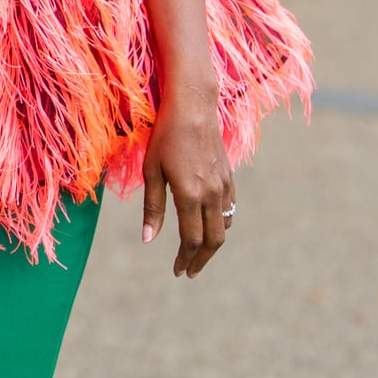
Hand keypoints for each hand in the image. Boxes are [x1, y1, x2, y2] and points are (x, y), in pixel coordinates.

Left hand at [141, 90, 234, 278]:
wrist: (193, 107)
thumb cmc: (165, 137)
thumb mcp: (151, 171)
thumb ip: (152, 208)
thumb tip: (148, 240)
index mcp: (190, 195)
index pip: (191, 240)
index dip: (184, 259)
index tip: (177, 271)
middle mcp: (211, 194)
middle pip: (213, 241)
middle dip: (201, 260)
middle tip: (188, 271)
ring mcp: (223, 185)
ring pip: (224, 226)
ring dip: (212, 244)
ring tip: (197, 252)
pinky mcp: (229, 177)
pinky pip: (229, 209)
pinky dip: (220, 224)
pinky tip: (208, 225)